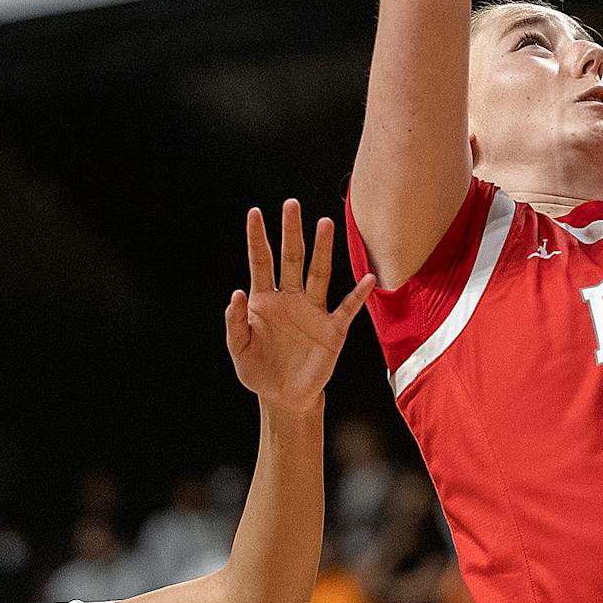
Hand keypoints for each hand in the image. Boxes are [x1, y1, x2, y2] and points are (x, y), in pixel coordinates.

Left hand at [225, 201, 373, 416]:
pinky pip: (347, 309)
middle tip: (292, 205)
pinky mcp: (332, 330)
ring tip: (325, 224)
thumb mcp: (239, 349)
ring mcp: (313, 311)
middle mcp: (290, 299)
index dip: (257, 238)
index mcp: (265, 301)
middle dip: (292, 232)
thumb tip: (236, 292)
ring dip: (323, 250)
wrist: (284, 398)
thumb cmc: (259, 371)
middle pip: (292, 258)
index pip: (262, 262)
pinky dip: (358, 295)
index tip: (255, 213)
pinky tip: (367, 279)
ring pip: (319, 274)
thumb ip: (235, 322)